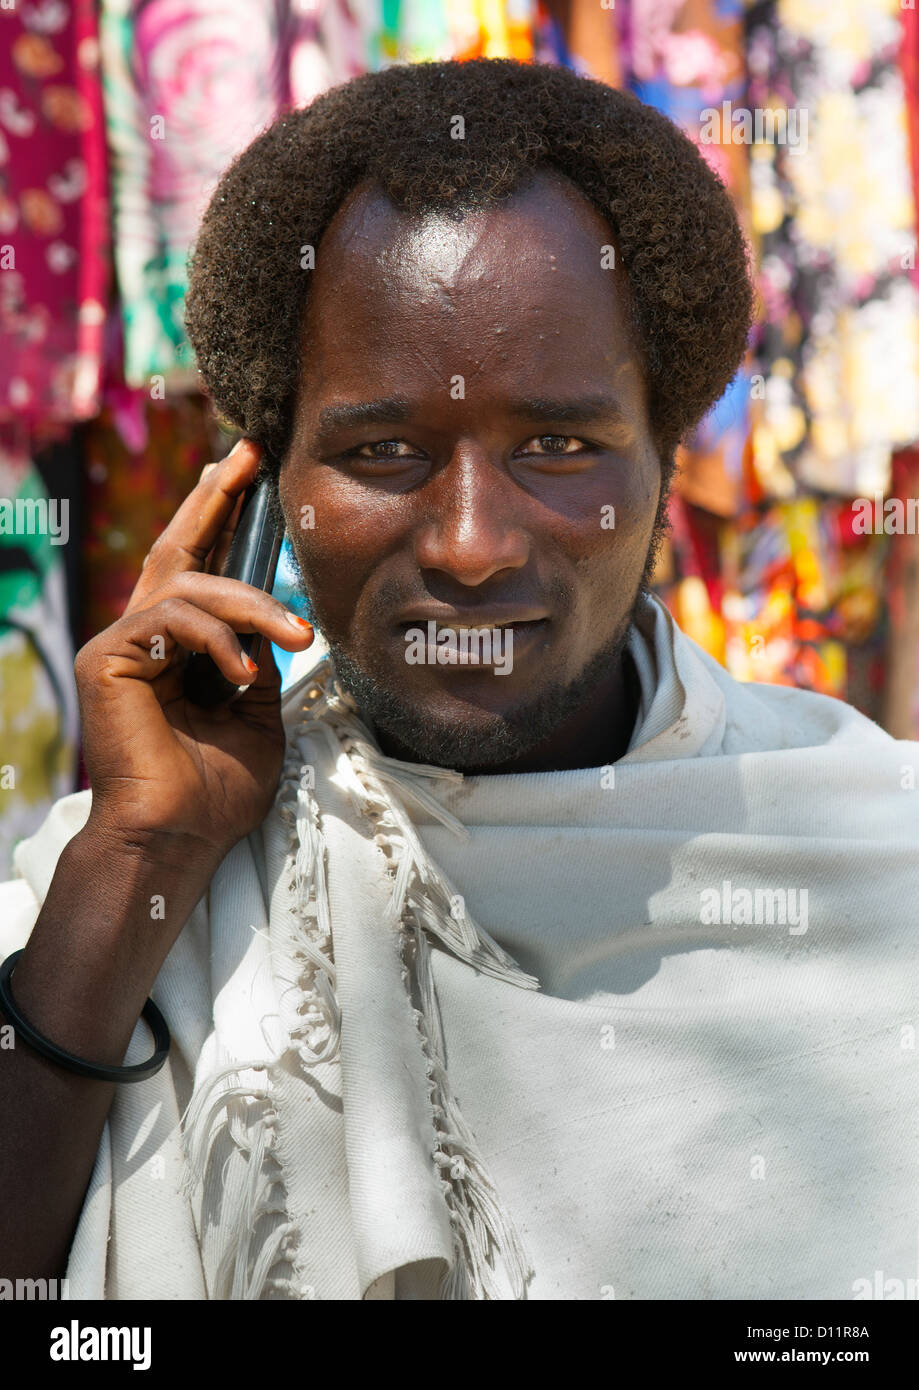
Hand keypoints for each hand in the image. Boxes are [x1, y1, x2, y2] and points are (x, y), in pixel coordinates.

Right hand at [73, 440, 313, 862]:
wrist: (179, 837)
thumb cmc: (216, 792)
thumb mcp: (257, 718)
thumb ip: (259, 665)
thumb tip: (279, 627)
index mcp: (177, 649)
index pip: (201, 571)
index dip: (224, 522)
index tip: (254, 476)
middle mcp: (144, 637)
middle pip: (177, 549)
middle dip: (216, 499)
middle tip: (249, 455)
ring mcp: (121, 644)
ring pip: (190, 587)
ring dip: (253, 605)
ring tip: (296, 636)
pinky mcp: (107, 658)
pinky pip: (172, 620)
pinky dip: (219, 639)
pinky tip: (244, 673)